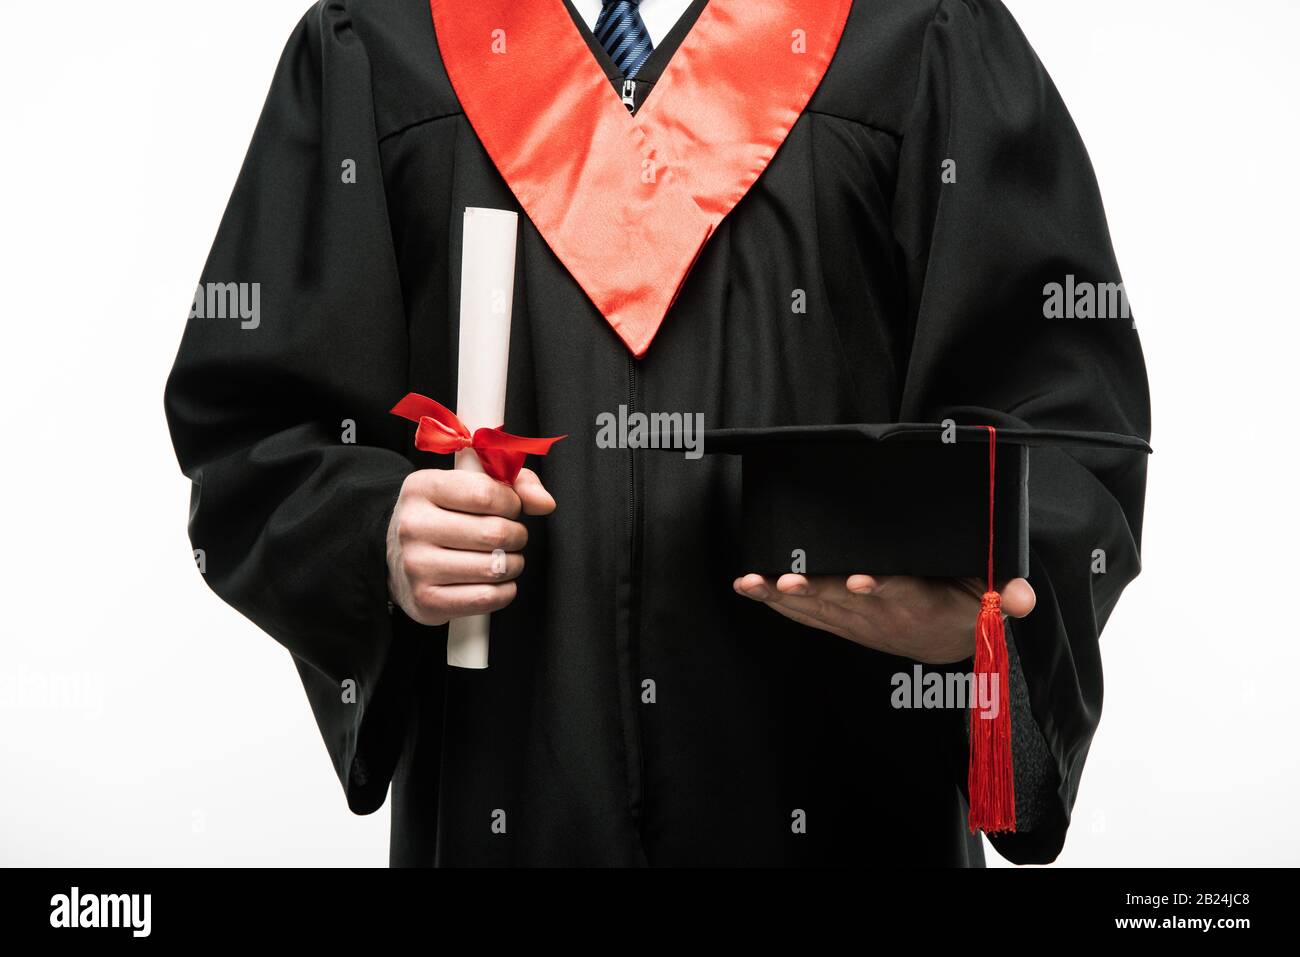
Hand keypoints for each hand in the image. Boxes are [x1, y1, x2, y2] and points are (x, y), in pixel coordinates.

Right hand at [387, 467, 555, 625]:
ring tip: (504, 558)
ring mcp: (416, 566)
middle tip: (512, 536)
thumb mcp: (470, 484)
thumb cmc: (444, 516)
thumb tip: (544, 503)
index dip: (512, 503)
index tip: (511, 509)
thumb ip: (515, 482)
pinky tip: (496, 581)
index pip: (485, 494)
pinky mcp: (426, 600)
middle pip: (494, 533)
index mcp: (422, 488)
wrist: (398, 557)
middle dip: (517, 535)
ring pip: (494, 568)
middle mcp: (413, 526)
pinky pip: (486, 598)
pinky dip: (504, 591)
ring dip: (513, 564)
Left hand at [733, 573, 1035, 664]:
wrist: (952, 644)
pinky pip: (806, 615)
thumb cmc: (967, 605)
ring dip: (784, 597)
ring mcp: (860, 623)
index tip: (858, 580)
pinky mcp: (843, 624)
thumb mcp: (994, 598)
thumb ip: (1007, 594)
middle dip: (815, 591)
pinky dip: (777, 602)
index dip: (878, 587)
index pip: (899, 593)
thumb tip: (1024, 599)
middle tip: (787, 581)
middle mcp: (885, 616)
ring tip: (752, 583)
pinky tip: (751, 587)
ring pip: (819, 609)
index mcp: (922, 604)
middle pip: (846, 603)